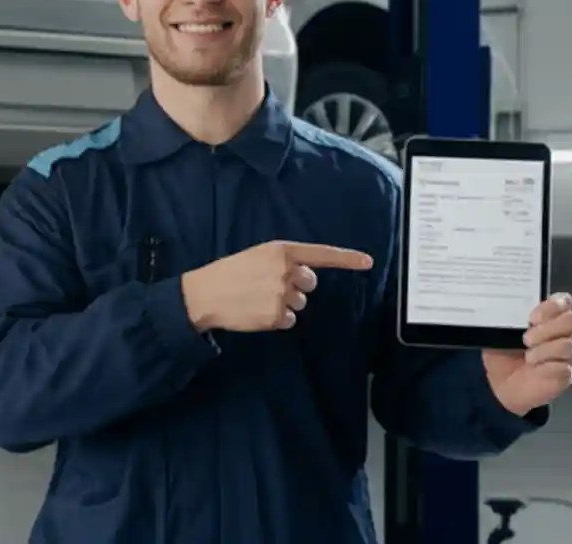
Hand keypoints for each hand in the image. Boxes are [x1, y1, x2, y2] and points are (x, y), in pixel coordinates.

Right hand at [181, 240, 372, 332]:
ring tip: (257, 299)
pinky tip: (256, 312)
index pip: (321, 254)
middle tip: (268, 286)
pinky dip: (276, 319)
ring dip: (284, 304)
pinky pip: (289, 320)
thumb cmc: (229, 273)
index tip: (368, 262)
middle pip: (310, 283)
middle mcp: (285, 270)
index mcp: (280, 251)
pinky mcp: (276, 315)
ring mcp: (281, 294)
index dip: (347, 258)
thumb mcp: (256, 256)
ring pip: (300, 304)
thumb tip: (306, 276)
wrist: (203, 294)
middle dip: (296, 286)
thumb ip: (282, 262)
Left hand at [483, 292, 571, 416]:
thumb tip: (506, 307)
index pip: (564, 301)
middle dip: (548, 328)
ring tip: (528, 356)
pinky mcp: (565, 373)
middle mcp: (561, 333)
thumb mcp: (499, 330)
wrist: (500, 382)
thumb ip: (508, 317)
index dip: (554, 305)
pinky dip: (546, 367)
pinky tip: (535, 368)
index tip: (532, 317)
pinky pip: (564, 367)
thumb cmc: (502, 352)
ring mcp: (565, 354)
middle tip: (527, 338)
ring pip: (567, 345)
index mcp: (547, 317)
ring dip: (544, 350)